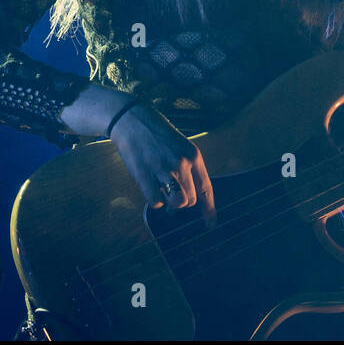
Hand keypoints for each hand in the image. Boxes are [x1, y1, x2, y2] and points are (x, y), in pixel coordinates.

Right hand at [110, 103, 216, 225]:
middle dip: (182, 203)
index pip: (207, 188)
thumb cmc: (157, 134)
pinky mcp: (144, 174)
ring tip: (163, 193)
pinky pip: (155, 201)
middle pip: (191, 200)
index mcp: (193, 156)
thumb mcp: (180, 146)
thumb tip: (188, 196)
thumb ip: (187, 168)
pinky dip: (154, 201)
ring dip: (169, 203)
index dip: (209, 210)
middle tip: (172, 197)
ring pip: (176, 203)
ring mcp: (163, 169)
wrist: (132, 119)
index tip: (210, 225)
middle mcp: (181, 163)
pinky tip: (150, 189)